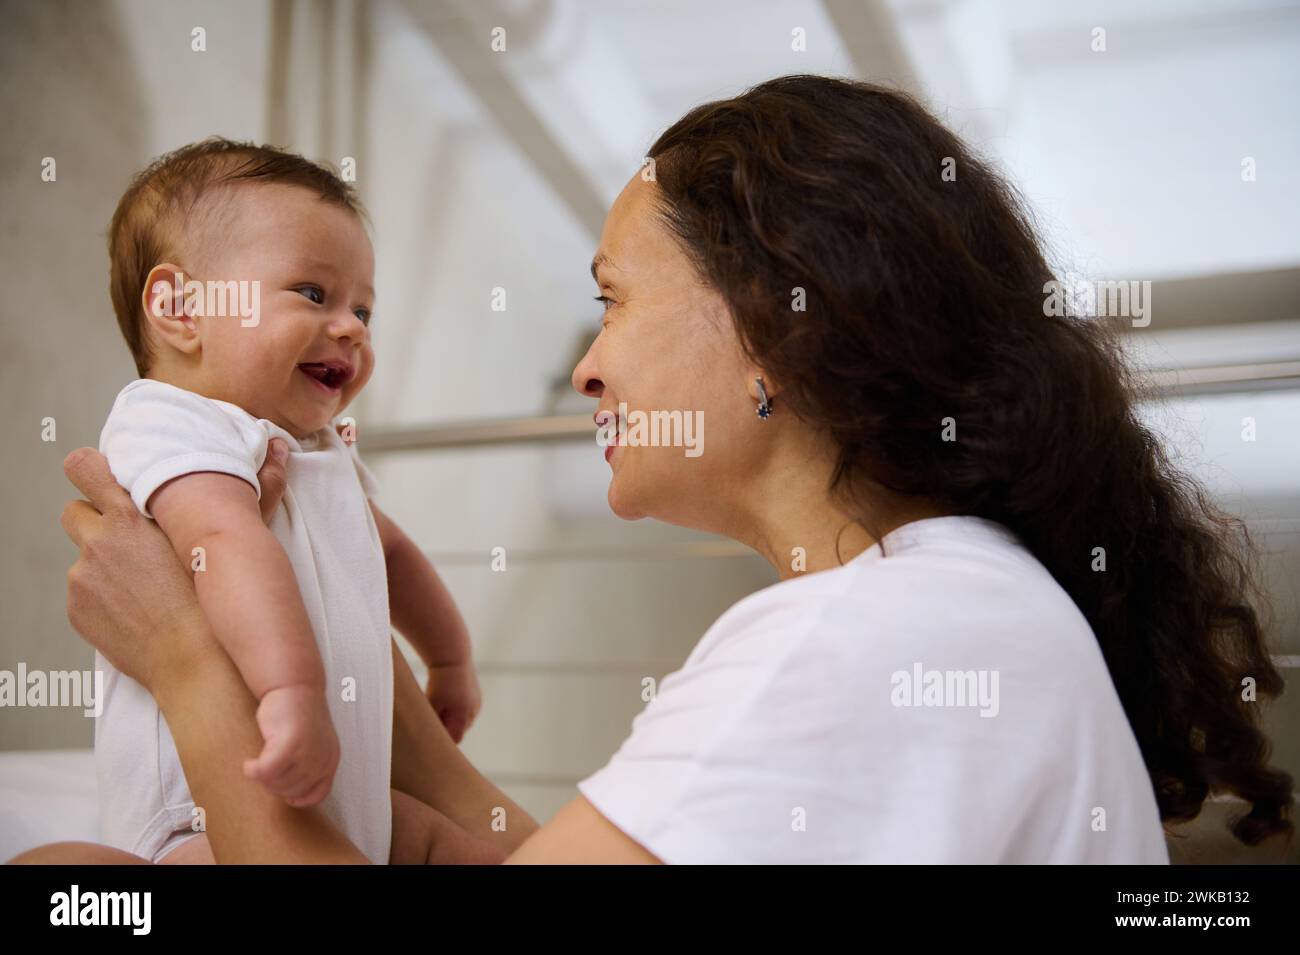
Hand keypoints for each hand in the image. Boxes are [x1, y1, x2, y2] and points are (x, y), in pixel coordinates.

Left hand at [60, 441, 290, 690]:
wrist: (195, 662)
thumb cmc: (217, 602)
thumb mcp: (237, 536)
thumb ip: (254, 487)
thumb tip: (278, 449)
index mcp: (130, 517)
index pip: (83, 468)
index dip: (89, 471)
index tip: (103, 479)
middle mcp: (99, 543)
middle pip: (74, 511)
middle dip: (96, 520)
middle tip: (129, 539)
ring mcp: (83, 578)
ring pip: (83, 556)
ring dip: (104, 562)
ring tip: (140, 583)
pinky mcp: (78, 610)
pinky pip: (84, 591)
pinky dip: (103, 595)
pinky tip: (135, 608)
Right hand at [244, 684, 339, 806]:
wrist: (293, 685)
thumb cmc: (297, 714)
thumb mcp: (313, 743)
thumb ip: (308, 767)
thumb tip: (291, 797)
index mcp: (331, 760)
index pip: (316, 794)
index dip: (296, 797)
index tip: (281, 792)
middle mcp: (323, 759)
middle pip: (290, 792)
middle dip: (273, 785)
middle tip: (264, 768)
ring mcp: (307, 752)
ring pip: (276, 784)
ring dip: (262, 777)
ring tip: (259, 762)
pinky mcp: (289, 745)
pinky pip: (264, 772)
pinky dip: (252, 770)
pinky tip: (248, 763)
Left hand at [424, 662, 481, 743]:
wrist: (453, 658)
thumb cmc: (438, 683)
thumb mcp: (432, 704)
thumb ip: (433, 723)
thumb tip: (429, 737)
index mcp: (463, 716)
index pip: (455, 739)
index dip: (445, 740)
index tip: (433, 736)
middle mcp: (473, 712)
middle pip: (460, 731)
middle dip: (449, 729)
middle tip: (434, 719)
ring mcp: (477, 705)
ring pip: (464, 721)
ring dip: (454, 720)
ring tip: (442, 706)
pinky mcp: (478, 698)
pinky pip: (467, 712)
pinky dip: (459, 711)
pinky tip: (449, 700)